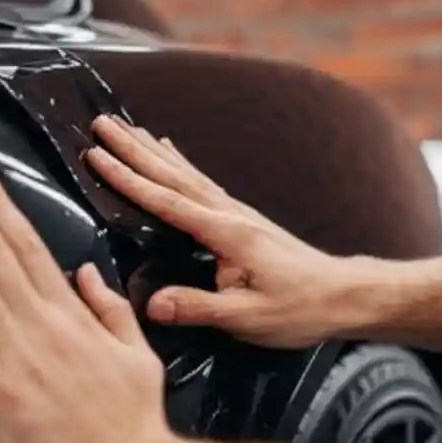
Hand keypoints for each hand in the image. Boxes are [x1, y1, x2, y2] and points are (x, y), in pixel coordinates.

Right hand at [86, 115, 376, 348]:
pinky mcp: (240, 219)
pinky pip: (199, 181)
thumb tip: (153, 304)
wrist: (344, 295)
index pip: (166, 201)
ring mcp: (236, 213)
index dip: (128, 179)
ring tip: (123, 126)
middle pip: (171, 175)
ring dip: (150, 150)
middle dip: (132, 150)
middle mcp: (229, 214)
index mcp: (226, 234)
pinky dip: (178, 162)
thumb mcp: (248, 318)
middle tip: (100, 124)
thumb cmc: (301, 308)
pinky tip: (167, 149)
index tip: (97, 157)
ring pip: (184, 173)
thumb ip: (199, 308)